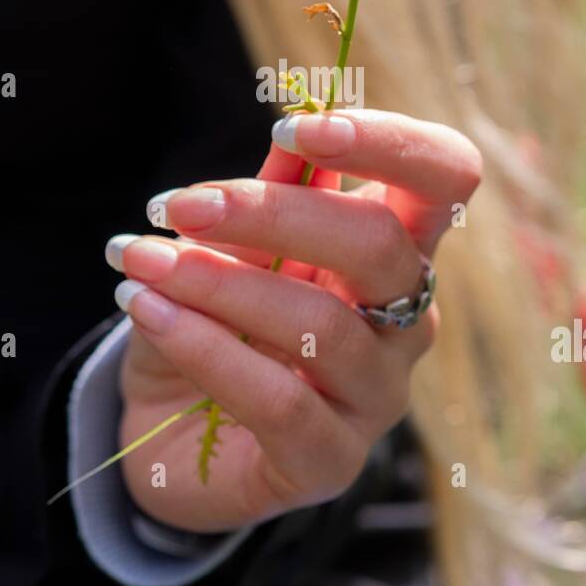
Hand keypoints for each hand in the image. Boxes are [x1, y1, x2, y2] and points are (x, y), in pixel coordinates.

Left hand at [107, 108, 480, 532]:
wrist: (166, 432)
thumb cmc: (213, 322)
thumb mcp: (231, 247)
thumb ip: (266, 195)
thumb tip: (293, 125)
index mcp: (397, 249)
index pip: (445, 178)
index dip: (387, 142)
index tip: (294, 129)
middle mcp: (408, 320)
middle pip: (381, 245)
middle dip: (271, 213)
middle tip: (177, 205)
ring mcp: (378, 396)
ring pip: (321, 323)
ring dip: (216, 282)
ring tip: (139, 260)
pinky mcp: (332, 461)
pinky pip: (279, 400)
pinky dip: (203, 345)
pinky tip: (145, 310)